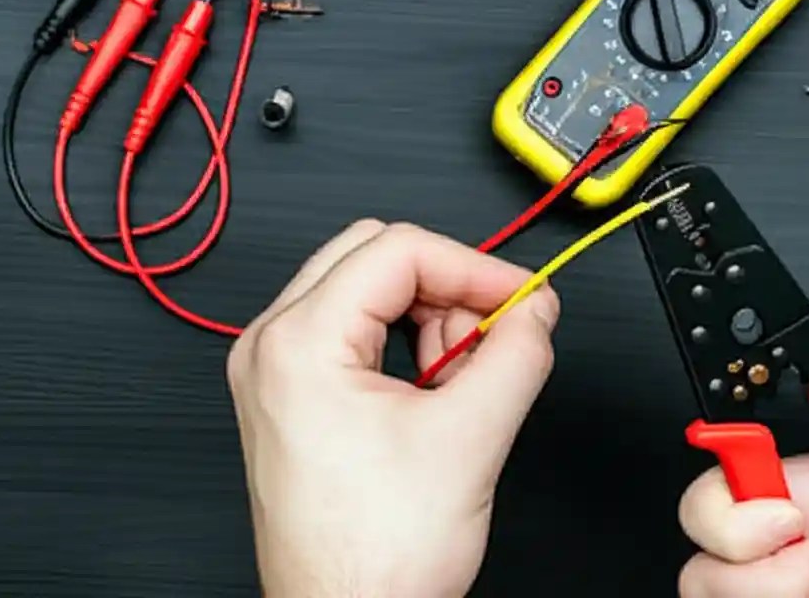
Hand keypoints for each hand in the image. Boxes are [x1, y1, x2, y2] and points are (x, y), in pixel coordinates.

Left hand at [226, 220, 559, 597]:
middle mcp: (272, 348)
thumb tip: (536, 306)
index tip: (522, 299)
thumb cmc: (374, 558)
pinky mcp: (294, 397)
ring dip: (430, 319)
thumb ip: (518, 353)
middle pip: (377, 257)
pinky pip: (356, 334)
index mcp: (298, 344)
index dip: (476, 268)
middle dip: (450, 289)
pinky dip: (407, 346)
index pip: (401, 250)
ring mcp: (277, 373)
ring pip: (368, 291)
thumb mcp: (472, 438)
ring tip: (463, 381)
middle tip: (495, 334)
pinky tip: (437, 393)